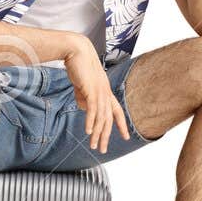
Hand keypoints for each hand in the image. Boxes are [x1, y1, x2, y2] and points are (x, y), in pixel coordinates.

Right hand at [62, 39, 129, 153]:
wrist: (76, 50)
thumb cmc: (78, 66)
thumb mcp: (82, 86)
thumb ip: (84, 98)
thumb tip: (83, 108)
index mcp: (106, 91)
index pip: (117, 111)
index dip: (122, 124)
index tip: (126, 136)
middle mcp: (106, 93)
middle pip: (109, 119)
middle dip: (106, 136)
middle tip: (103, 150)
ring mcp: (100, 91)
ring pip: (101, 118)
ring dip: (97, 133)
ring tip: (94, 146)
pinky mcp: (91, 90)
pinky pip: (93, 110)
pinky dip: (91, 122)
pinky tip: (88, 132)